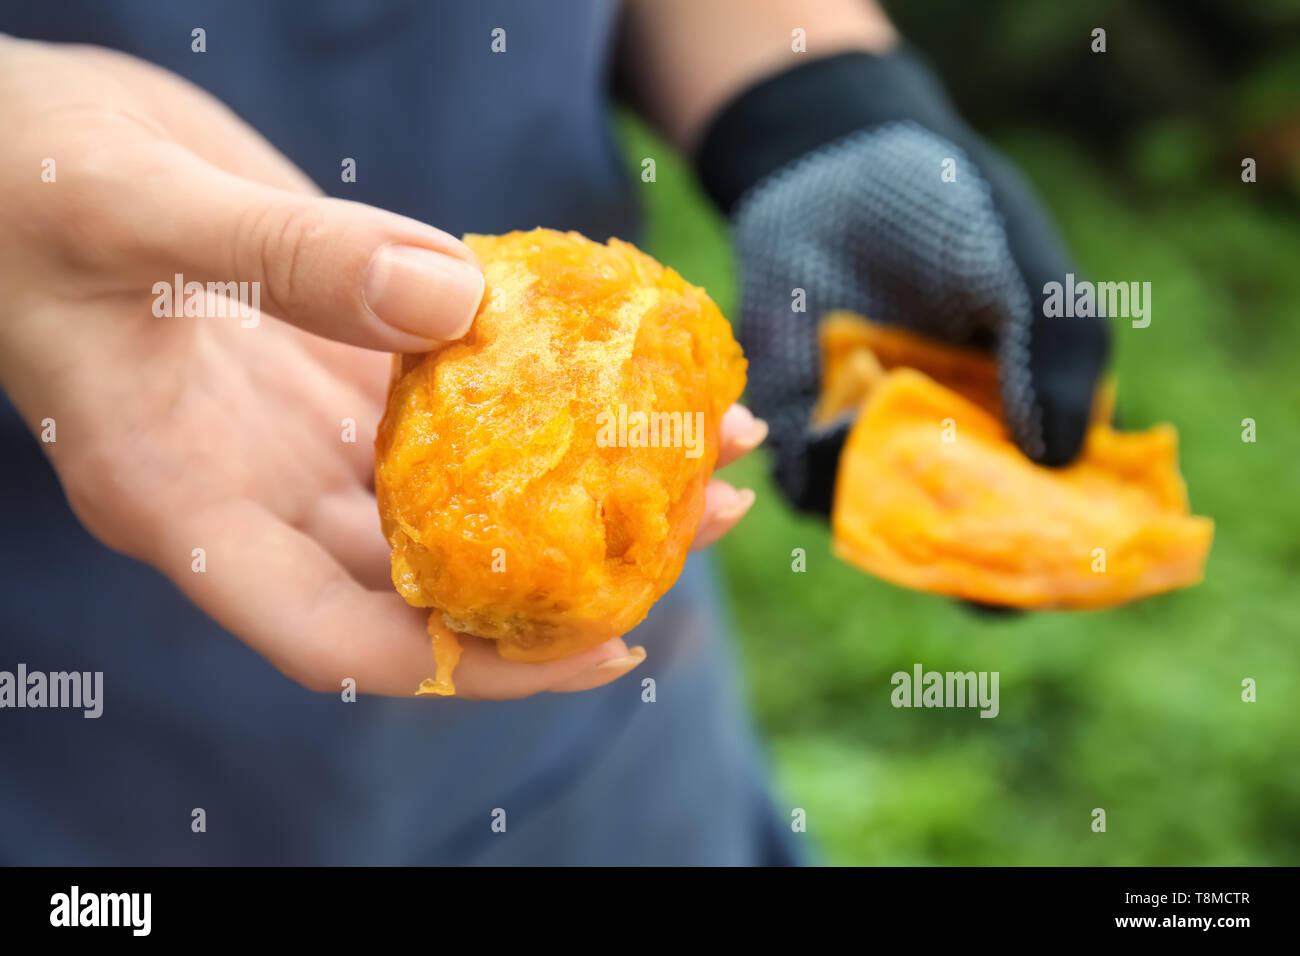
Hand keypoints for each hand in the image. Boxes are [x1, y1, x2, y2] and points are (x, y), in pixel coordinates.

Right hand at [0, 37, 763, 698]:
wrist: (13, 139)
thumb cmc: (21, 183)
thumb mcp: (138, 211)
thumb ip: (292, 257)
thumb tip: (461, 302)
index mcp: (186, 504)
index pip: (333, 637)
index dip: (468, 662)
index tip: (602, 645)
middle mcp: (259, 491)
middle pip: (430, 577)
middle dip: (571, 569)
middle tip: (703, 519)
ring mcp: (304, 434)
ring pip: (460, 494)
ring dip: (581, 480)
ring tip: (707, 440)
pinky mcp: (343, 367)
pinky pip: (457, 402)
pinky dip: (543, 396)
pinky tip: (626, 365)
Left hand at [696, 48, 1109, 512]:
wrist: (828, 172)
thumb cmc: (948, 215)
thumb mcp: (1021, 267)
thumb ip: (1056, 348)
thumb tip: (1058, 458)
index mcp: (1031, 426)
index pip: (1063, 522)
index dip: (1068, 551)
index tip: (1069, 554)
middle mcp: (955, 459)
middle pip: (972, 550)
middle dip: (974, 554)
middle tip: (975, 525)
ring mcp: (877, 456)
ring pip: (888, 529)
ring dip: (893, 507)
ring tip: (904, 435)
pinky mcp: (803, 440)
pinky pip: (811, 487)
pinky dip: (826, 467)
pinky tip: (840, 408)